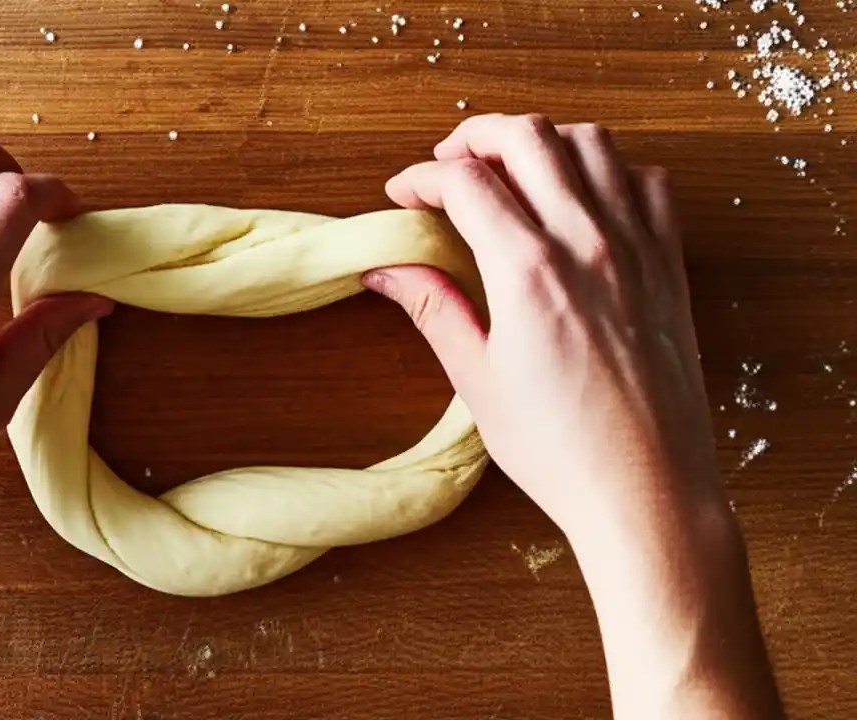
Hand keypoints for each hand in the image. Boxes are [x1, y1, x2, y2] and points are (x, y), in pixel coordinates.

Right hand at [364, 113, 715, 543]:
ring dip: (541, 142)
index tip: (404, 192)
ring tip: (510, 169)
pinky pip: (645, 179)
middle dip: (475, 136)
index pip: (467, 183)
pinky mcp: (669, 263)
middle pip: (527, 138)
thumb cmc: (559, 448)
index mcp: (529, 271)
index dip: (424, 177)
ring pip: (590, 143)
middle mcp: (588, 242)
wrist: (646, 489)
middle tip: (448, 163)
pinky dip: (607, 168)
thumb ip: (433, 308)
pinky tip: (581, 197)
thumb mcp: (477, 379)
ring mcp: (638, 247)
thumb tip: (385, 270)